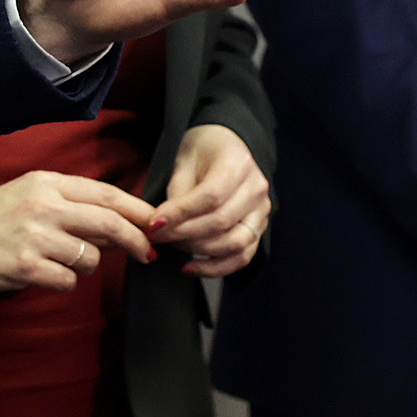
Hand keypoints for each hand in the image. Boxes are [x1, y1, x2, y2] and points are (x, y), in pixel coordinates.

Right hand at [0, 170, 157, 292]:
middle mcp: (44, 205)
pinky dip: (65, 282)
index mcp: (47, 183)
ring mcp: (35, 236)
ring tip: (61, 263)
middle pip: (109, 223)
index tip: (156, 224)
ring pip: (90, 256)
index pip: (105, 194)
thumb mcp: (30, 195)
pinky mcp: (26, 266)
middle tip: (148, 254)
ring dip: (87, 265)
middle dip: (136, 240)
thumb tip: (117, 225)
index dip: (137, 210)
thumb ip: (70, 204)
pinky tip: (45, 275)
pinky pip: (69, 281)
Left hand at [150, 123, 269, 276]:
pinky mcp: (259, 229)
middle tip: (158, 236)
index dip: (181, 213)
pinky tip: (190, 267)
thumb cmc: (202, 152)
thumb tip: (164, 227)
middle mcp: (256, 188)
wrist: (226, 148)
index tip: (154, 224)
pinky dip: (216, 268)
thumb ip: (178, 194)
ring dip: (199, 251)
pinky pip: (242, 256)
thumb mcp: (185, 162)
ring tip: (173, 247)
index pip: (211, 196)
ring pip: (235, 243)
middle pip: (222, 221)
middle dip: (184, 234)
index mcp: (238, 163)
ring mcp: (261, 210)